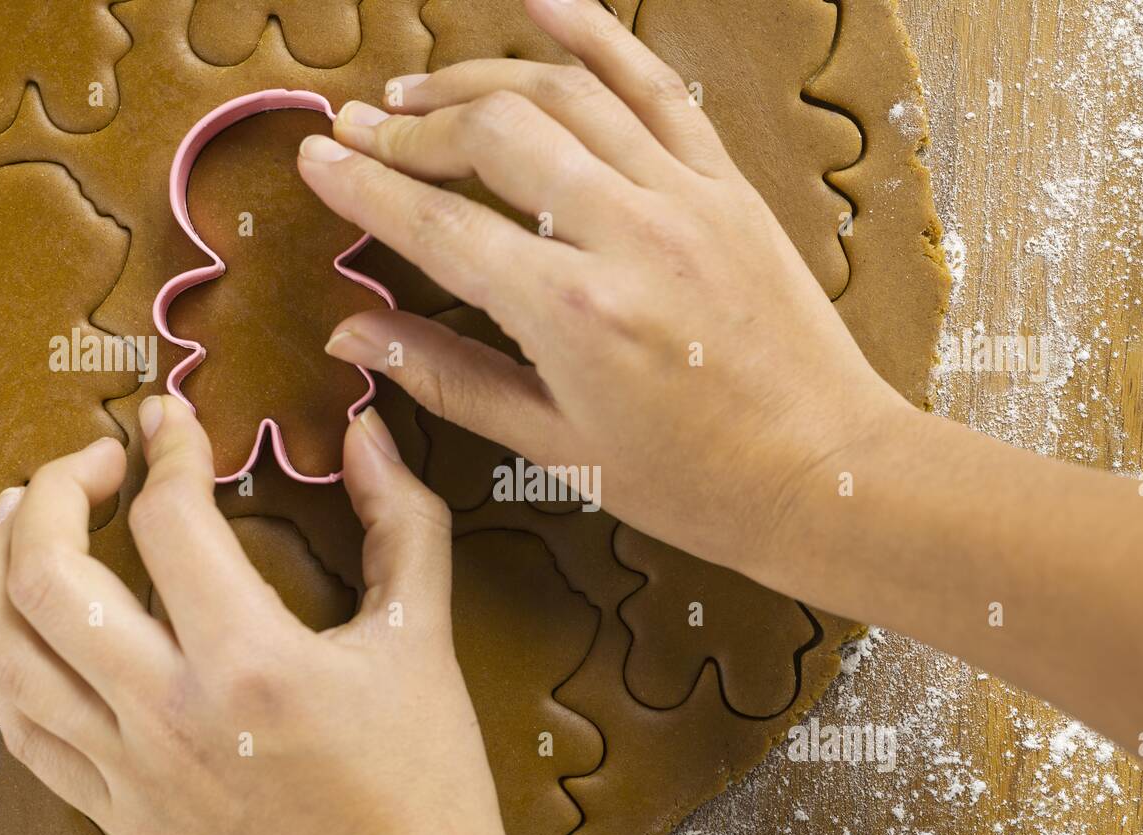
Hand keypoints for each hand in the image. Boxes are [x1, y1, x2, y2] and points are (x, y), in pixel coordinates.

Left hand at [0, 396, 543, 834]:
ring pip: (9, 652)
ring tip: (34, 522)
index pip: (170, 521)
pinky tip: (32, 627)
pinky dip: (10, 660)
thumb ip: (401, 520)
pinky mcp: (122, 815)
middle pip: (46, 576)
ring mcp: (133, 774)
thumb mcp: (422, 637)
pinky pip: (23, 729)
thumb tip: (368, 437)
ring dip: (6, 567)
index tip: (176, 421)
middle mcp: (171, 717)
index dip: (169, 449)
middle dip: (54, 491)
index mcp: (253, 666)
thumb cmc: (426, 782)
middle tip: (96, 462)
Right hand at [297, 0, 914, 589]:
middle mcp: (628, 236)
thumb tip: (354, 333)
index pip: (440, 227)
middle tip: (361, 128)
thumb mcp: (558, 446)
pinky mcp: (728, 186)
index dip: (365, 188)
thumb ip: (450, 378)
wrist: (825, 472)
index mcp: (574, 316)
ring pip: (566, 93)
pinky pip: (657, 86)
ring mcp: (686, 199)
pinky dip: (597, 33)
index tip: (317, 160)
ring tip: (421, 90)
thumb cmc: (693, 482)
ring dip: (481, 78)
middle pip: (495, 135)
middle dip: (413, 126)